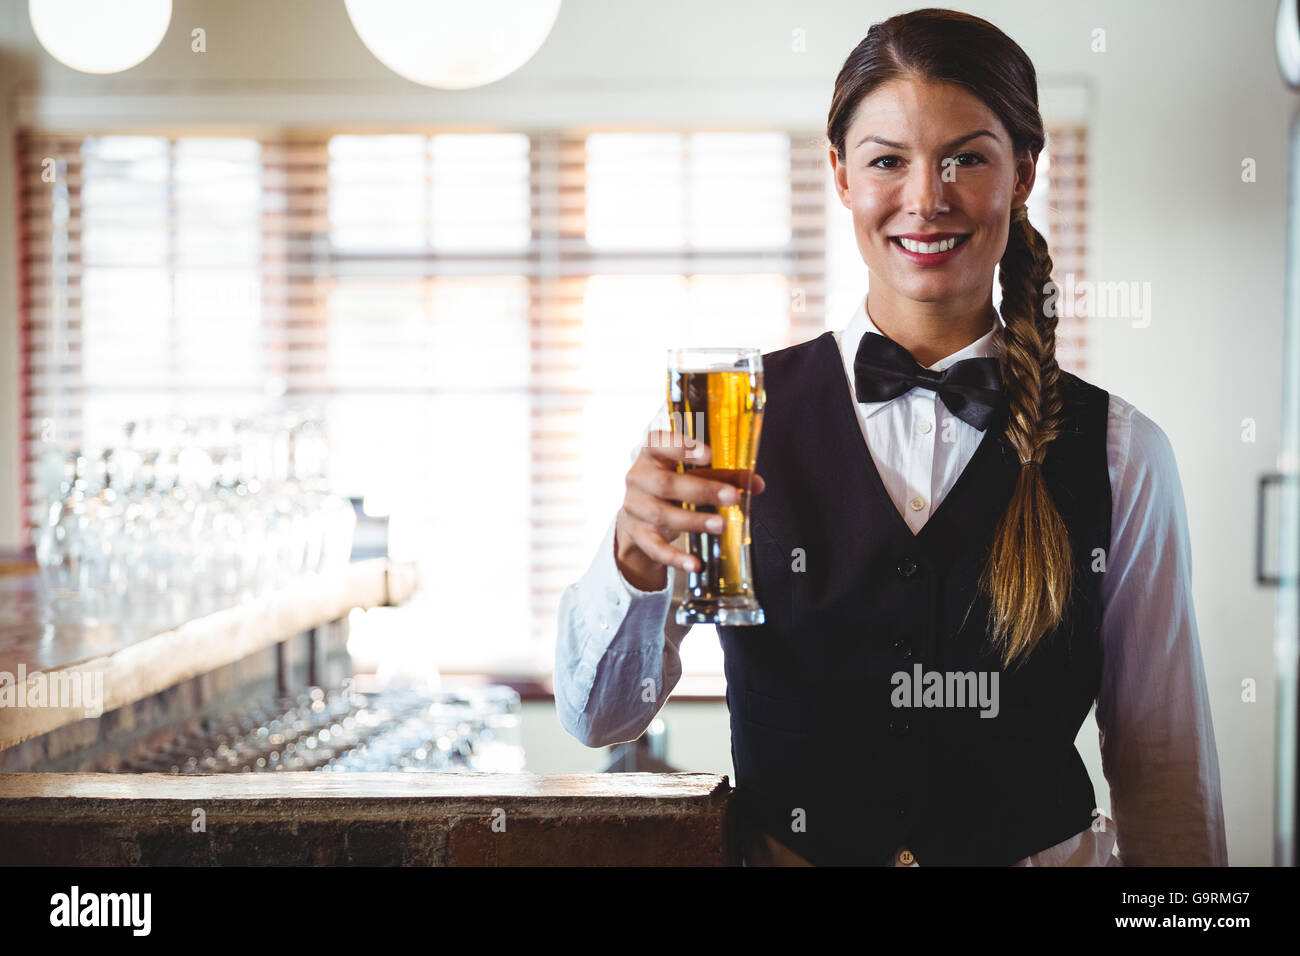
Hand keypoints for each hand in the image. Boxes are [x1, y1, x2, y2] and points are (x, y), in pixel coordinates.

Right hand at [614, 430, 764, 591]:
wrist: (636, 514)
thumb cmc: (670, 485)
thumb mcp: (691, 474)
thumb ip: (724, 476)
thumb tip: (757, 483)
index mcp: (651, 454)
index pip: (659, 443)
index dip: (682, 447)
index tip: (709, 454)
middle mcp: (639, 478)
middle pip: (667, 484)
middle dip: (702, 490)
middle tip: (733, 496)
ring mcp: (636, 507)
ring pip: (663, 515)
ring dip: (694, 520)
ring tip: (722, 524)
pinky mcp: (638, 534)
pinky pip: (655, 548)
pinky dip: (675, 557)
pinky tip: (694, 563)